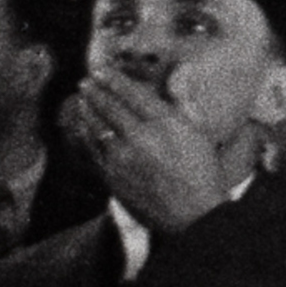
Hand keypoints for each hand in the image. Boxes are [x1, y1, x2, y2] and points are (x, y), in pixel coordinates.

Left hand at [62, 70, 231, 234]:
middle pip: (110, 107)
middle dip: (96, 91)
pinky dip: (87, 135)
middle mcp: (140, 137)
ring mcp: (123, 158)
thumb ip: (184, 104)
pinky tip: (84, 128)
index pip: (132, 93)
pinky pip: (94, 150)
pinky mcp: (113, 177)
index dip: (114, 80)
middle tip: (86, 81)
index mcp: (165, 123)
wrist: (194, 216)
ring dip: (88, 110)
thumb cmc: (203, 174)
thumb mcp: (201, 133)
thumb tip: (177, 78)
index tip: (102, 70)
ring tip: (82, 99)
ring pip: (97, 127)